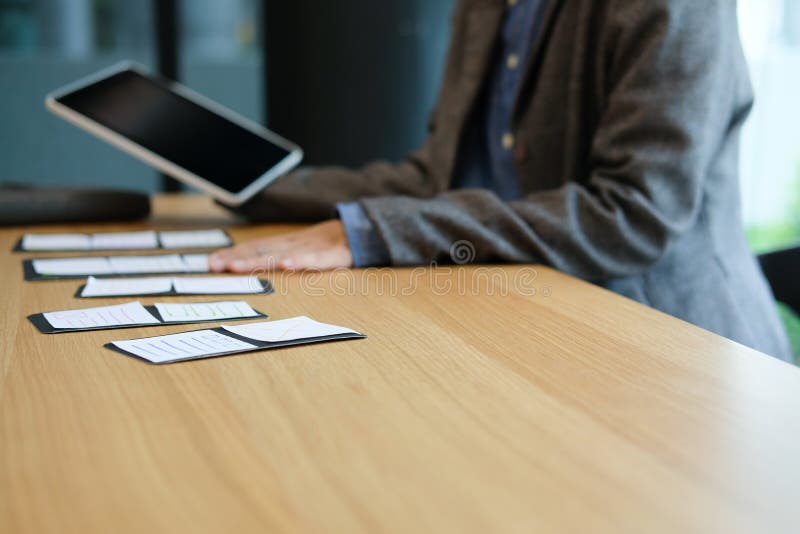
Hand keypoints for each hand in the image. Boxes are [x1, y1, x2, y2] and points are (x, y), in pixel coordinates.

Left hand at [208, 219, 352, 272]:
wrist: (365, 231)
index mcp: (288, 244)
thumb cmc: (331, 245)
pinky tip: (287, 265)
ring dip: (258, 260)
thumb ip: (283, 257)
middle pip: (262, 250)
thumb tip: (259, 269)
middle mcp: (295, 244)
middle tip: (214, 266)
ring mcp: (313, 248)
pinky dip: (301, 261)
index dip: (233, 254)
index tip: (211, 263)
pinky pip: (315, 260)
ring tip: (237, 267)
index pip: (255, 247)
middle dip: (237, 258)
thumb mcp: (304, 250)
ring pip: (282, 255)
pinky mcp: (333, 255)